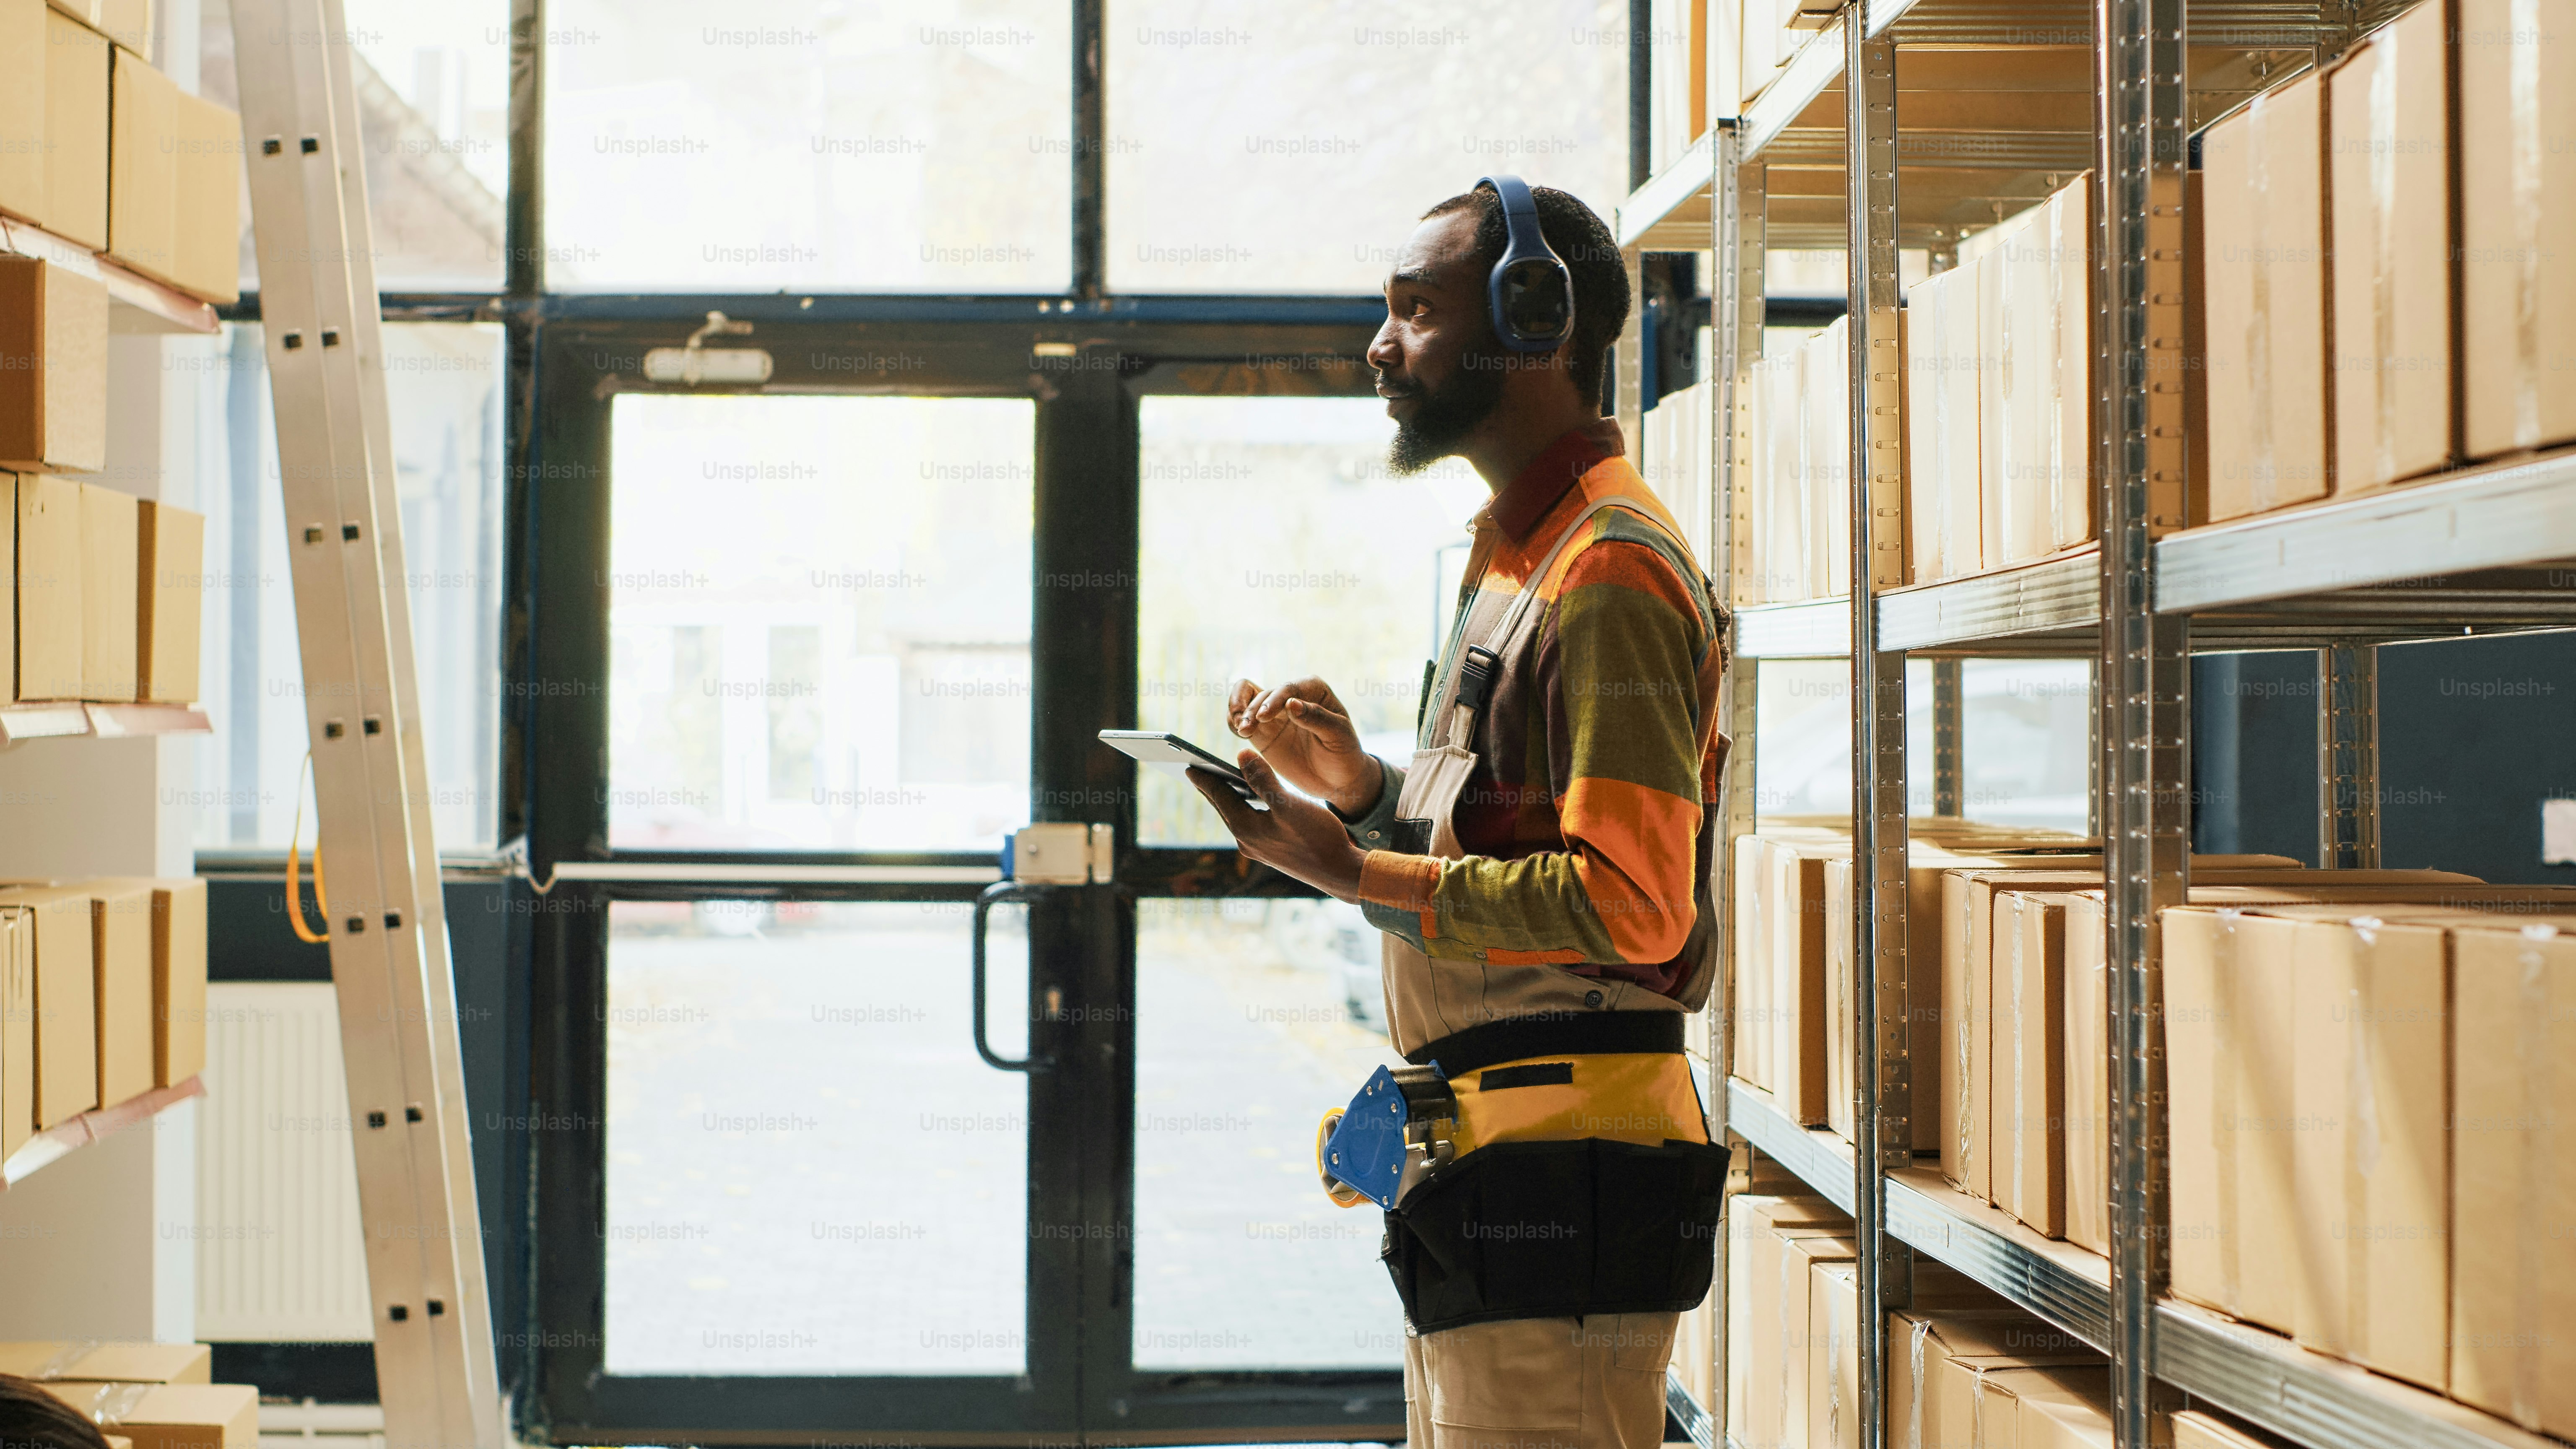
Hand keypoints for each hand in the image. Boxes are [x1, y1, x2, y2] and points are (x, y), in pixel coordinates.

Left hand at [1186, 751, 1368, 902]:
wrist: (1341, 872)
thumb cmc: (1318, 837)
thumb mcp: (1289, 804)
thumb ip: (1263, 779)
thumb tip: (1241, 755)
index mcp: (1246, 828)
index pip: (1219, 796)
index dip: (1204, 778)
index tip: (1188, 765)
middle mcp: (1247, 841)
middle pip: (1224, 807)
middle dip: (1211, 788)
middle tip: (1196, 772)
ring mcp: (1259, 849)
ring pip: (1238, 817)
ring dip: (1229, 798)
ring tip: (1221, 782)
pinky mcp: (1272, 852)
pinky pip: (1251, 824)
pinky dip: (1246, 808)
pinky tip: (1252, 802)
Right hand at [1225, 676, 1384, 815]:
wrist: (1338, 780)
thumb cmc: (1344, 754)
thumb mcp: (1338, 736)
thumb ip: (1316, 718)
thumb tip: (1291, 703)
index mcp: (1313, 690)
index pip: (1288, 689)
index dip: (1273, 700)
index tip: (1264, 717)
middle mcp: (1290, 697)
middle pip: (1261, 693)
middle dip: (1251, 709)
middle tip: (1247, 729)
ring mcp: (1273, 714)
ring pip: (1245, 699)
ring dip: (1237, 710)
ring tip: (1241, 730)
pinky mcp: (1262, 732)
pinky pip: (1240, 720)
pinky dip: (1234, 722)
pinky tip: (1239, 733)